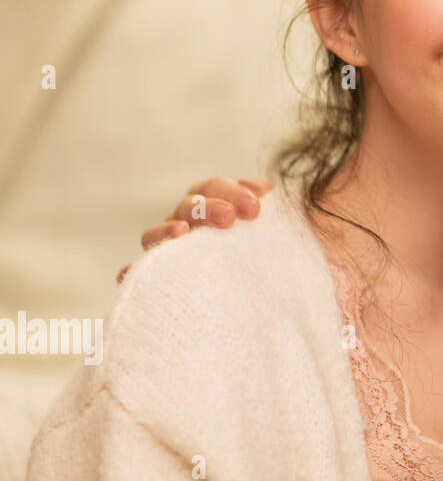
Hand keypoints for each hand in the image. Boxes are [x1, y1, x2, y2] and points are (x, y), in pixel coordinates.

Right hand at [117, 177, 272, 283]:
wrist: (265, 294)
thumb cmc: (267, 253)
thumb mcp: (274, 229)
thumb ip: (273, 207)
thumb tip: (263, 190)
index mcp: (211, 203)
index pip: (213, 187)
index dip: (231, 191)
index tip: (254, 206)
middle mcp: (185, 221)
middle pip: (187, 205)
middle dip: (207, 207)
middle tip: (228, 218)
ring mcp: (167, 248)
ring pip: (154, 233)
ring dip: (166, 230)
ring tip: (181, 232)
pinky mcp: (157, 276)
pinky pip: (138, 273)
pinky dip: (132, 270)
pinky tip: (130, 272)